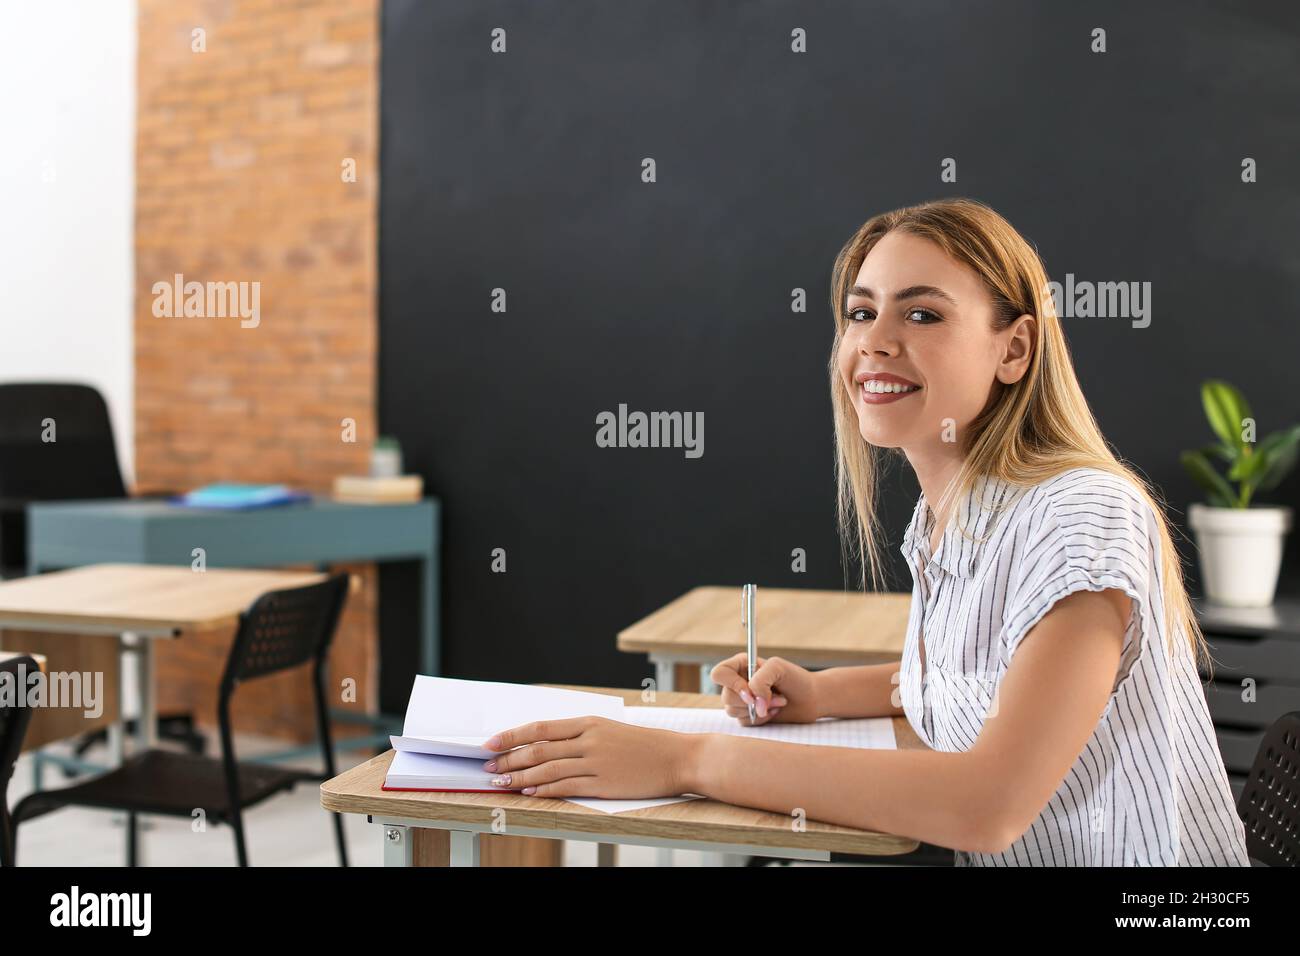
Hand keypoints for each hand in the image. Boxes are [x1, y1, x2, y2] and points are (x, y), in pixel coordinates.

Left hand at [481, 716, 695, 798]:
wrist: (677, 757)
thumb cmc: (643, 746)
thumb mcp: (609, 730)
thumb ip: (578, 736)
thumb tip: (542, 746)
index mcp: (589, 722)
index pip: (540, 727)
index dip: (511, 736)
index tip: (490, 743)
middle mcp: (589, 740)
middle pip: (538, 748)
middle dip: (508, 759)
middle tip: (487, 766)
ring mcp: (595, 762)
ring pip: (547, 768)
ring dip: (519, 776)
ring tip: (499, 782)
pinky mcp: (603, 784)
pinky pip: (566, 786)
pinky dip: (544, 789)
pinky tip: (529, 791)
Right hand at [709, 653, 820, 725]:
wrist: (812, 699)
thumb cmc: (796, 679)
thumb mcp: (778, 669)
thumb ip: (760, 681)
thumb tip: (753, 703)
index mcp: (742, 665)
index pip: (719, 673)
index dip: (731, 684)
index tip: (750, 693)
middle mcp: (738, 681)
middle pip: (726, 696)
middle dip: (752, 701)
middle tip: (775, 698)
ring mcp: (742, 700)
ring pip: (732, 710)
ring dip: (758, 710)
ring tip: (778, 703)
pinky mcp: (749, 716)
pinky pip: (743, 722)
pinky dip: (761, 720)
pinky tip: (774, 712)